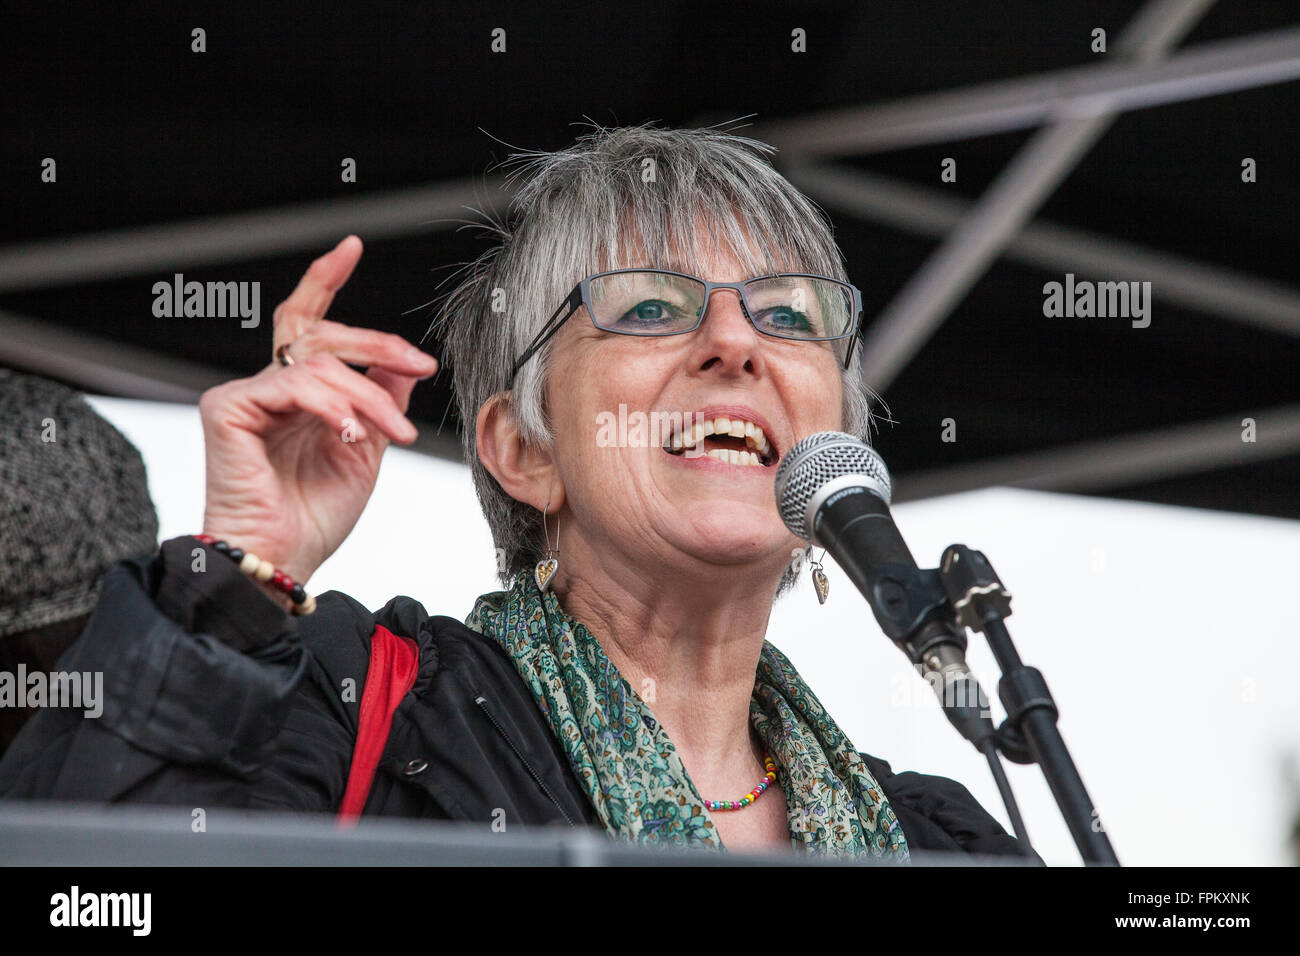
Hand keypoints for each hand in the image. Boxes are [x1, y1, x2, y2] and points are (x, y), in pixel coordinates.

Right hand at [198, 236, 437, 583]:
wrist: (283, 559)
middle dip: (378, 344)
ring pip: (318, 363)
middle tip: (419, 363)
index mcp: (299, 395)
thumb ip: (380, 401)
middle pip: (322, 335)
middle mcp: (269, 388)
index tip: (351, 247)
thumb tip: (404, 366)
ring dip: (369, 395)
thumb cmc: (313, 516)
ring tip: (392, 431)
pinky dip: (332, 408)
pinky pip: (293, 387)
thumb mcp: (366, 450)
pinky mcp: (228, 409)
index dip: (325, 281)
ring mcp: (245, 396)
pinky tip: (349, 435)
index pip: (309, 324)